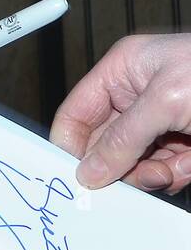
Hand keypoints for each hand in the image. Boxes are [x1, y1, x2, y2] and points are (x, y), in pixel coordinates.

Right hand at [50, 33, 190, 192]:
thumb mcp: (164, 102)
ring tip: (174, 165)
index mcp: (123, 71)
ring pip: (137, 163)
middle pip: (106, 143)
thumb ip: (123, 138)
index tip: (72, 177)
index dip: (70, 144)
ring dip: (154, 173)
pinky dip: (177, 174)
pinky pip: (167, 170)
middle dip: (120, 164)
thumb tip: (90, 169)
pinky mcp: (187, 143)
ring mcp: (164, 121)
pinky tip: (189, 163)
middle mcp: (139, 96)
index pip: (78, 112)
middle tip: (132, 178)